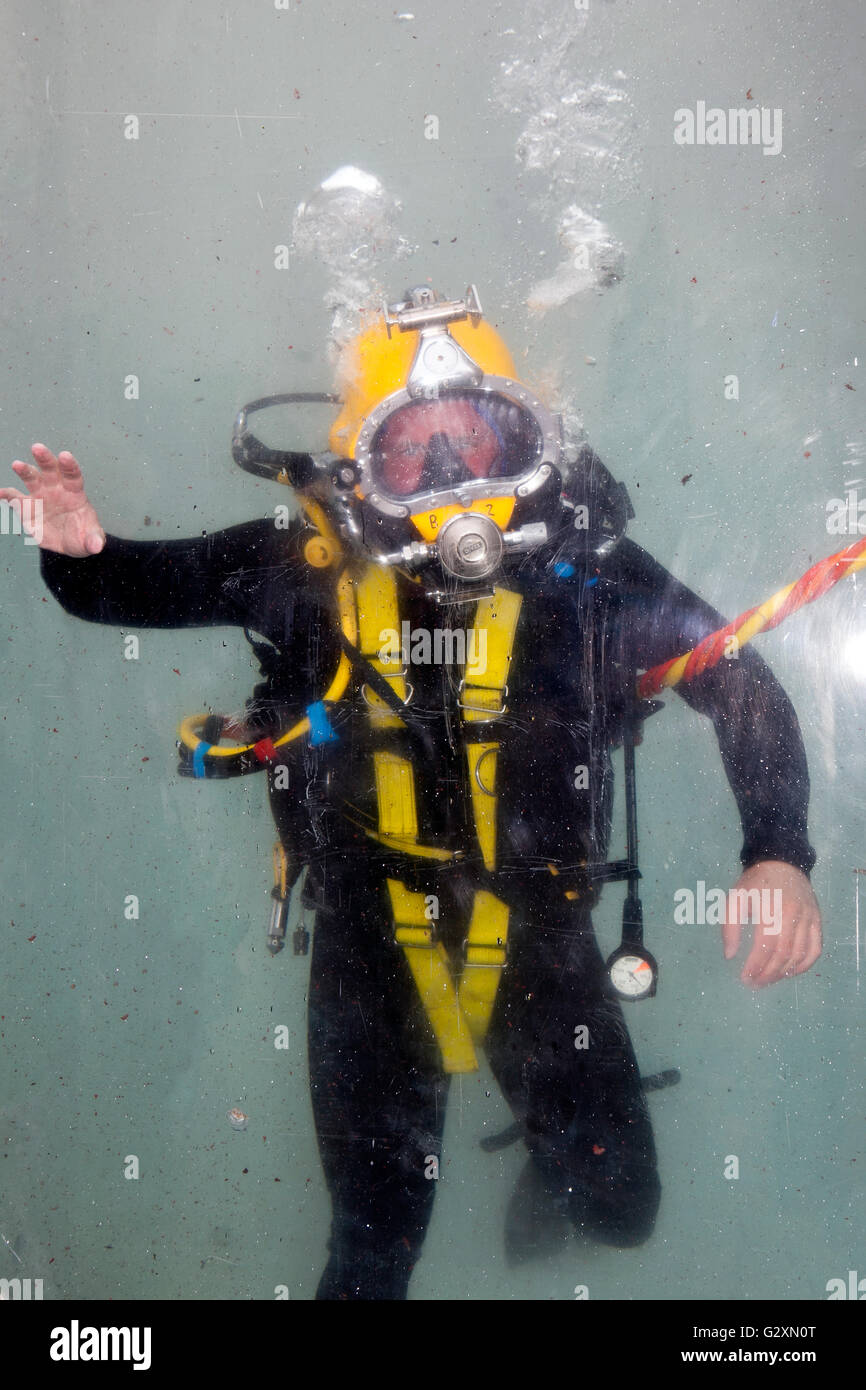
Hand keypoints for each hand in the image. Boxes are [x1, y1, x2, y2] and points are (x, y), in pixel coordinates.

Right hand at [1, 444, 105, 556]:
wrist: (69, 543)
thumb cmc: (83, 536)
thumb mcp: (91, 540)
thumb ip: (94, 540)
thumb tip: (96, 546)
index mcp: (74, 493)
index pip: (73, 476)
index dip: (69, 466)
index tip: (65, 455)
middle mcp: (57, 489)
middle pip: (51, 470)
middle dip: (45, 459)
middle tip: (38, 448)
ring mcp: (40, 496)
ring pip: (32, 478)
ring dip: (24, 470)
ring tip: (17, 465)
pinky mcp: (27, 507)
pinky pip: (14, 497)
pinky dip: (5, 494)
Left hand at [722, 860, 821, 987]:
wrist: (782, 863)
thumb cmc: (755, 883)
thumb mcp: (735, 898)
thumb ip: (730, 927)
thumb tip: (730, 955)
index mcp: (770, 908)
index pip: (765, 946)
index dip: (755, 966)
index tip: (745, 978)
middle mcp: (793, 915)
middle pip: (783, 954)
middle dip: (768, 974)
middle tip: (755, 984)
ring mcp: (809, 918)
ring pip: (799, 955)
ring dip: (784, 973)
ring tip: (768, 980)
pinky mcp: (817, 920)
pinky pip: (815, 949)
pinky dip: (804, 965)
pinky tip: (790, 972)